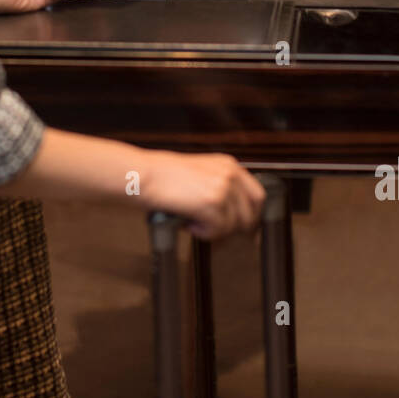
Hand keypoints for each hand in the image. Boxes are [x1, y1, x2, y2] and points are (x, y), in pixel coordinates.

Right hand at [136, 149, 264, 240]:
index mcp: (228, 165)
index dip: (254, 216)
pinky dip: (203, 233)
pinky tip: (188, 223)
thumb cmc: (162, 176)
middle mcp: (230, 174)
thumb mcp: (199, 174)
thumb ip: (219, 189)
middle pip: (250, 213)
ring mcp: (222, 188)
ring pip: (232, 225)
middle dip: (235, 229)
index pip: (256, 195)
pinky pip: (217, 230)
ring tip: (192, 221)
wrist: (142, 175)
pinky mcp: (212, 203)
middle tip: (216, 232)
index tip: (249, 231)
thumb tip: (234, 216)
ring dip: (213, 230)